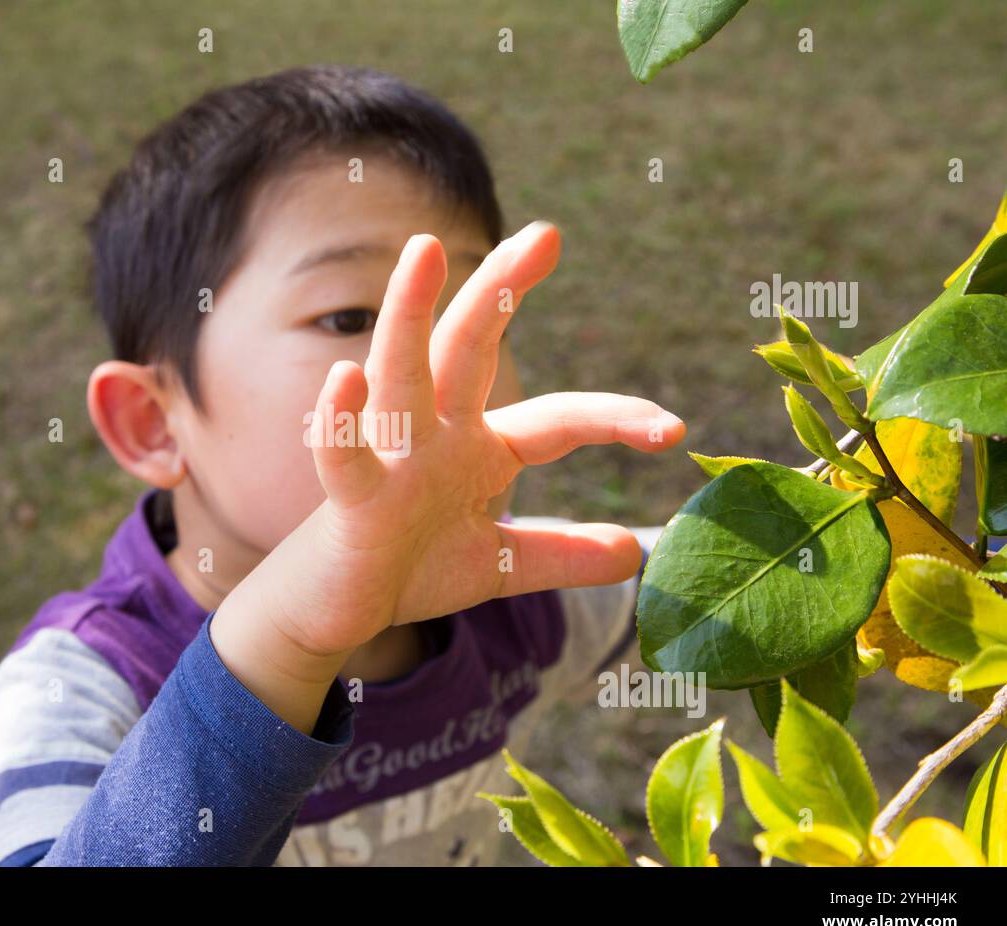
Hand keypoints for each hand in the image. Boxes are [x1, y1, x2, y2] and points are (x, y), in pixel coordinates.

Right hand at [237, 220, 685, 660]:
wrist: (335, 607)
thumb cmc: (408, 567)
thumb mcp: (498, 563)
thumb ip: (560, 553)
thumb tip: (634, 554)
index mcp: (475, 447)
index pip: (555, 420)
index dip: (612, 417)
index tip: (673, 429)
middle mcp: (434, 435)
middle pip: (467, 350)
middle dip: (500, 292)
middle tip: (545, 234)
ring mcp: (390, 458)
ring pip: (400, 375)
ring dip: (408, 313)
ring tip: (424, 251)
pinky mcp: (349, 498)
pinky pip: (343, 454)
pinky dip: (341, 419)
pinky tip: (344, 376)